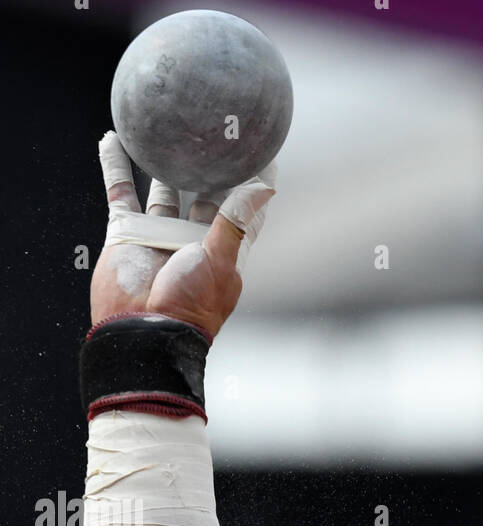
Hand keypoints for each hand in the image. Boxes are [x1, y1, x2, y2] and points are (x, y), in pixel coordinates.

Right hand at [89, 131, 275, 337]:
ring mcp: (159, 235)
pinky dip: (115, 167)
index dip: (254, 186)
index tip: (262, 153)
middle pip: (202, 196)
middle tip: (212, 135)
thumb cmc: (190, 304)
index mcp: (222, 249)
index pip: (243, 211)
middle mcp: (191, 239)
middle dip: (208, 170)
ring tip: (168, 135)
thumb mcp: (219, 260)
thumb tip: (264, 189)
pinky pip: (121, 193)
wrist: (145, 329)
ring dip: (162, 166)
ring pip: (161, 192)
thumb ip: (235, 221)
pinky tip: (113, 140)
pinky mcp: (128, 233)